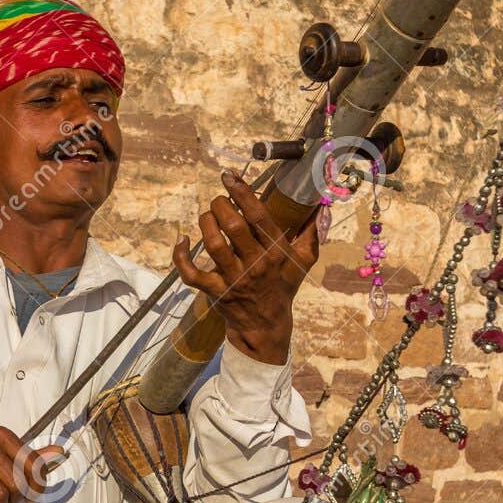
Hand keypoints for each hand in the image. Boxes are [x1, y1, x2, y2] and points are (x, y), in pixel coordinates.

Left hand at [172, 170, 319, 365]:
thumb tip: (321, 206)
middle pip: (234, 227)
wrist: (265, 326)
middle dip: (221, 205)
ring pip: (213, 245)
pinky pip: (191, 273)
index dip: (242, 192)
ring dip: (205, 223)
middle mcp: (255, 264)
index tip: (230, 176)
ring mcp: (233, 279)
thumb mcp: (303, 261)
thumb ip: (312, 232)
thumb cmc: (283, 287)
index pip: (259, 217)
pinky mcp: (214, 291)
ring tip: (206, 215)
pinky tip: (182, 240)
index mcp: (276, 252)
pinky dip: (181, 256)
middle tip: (219, 200)